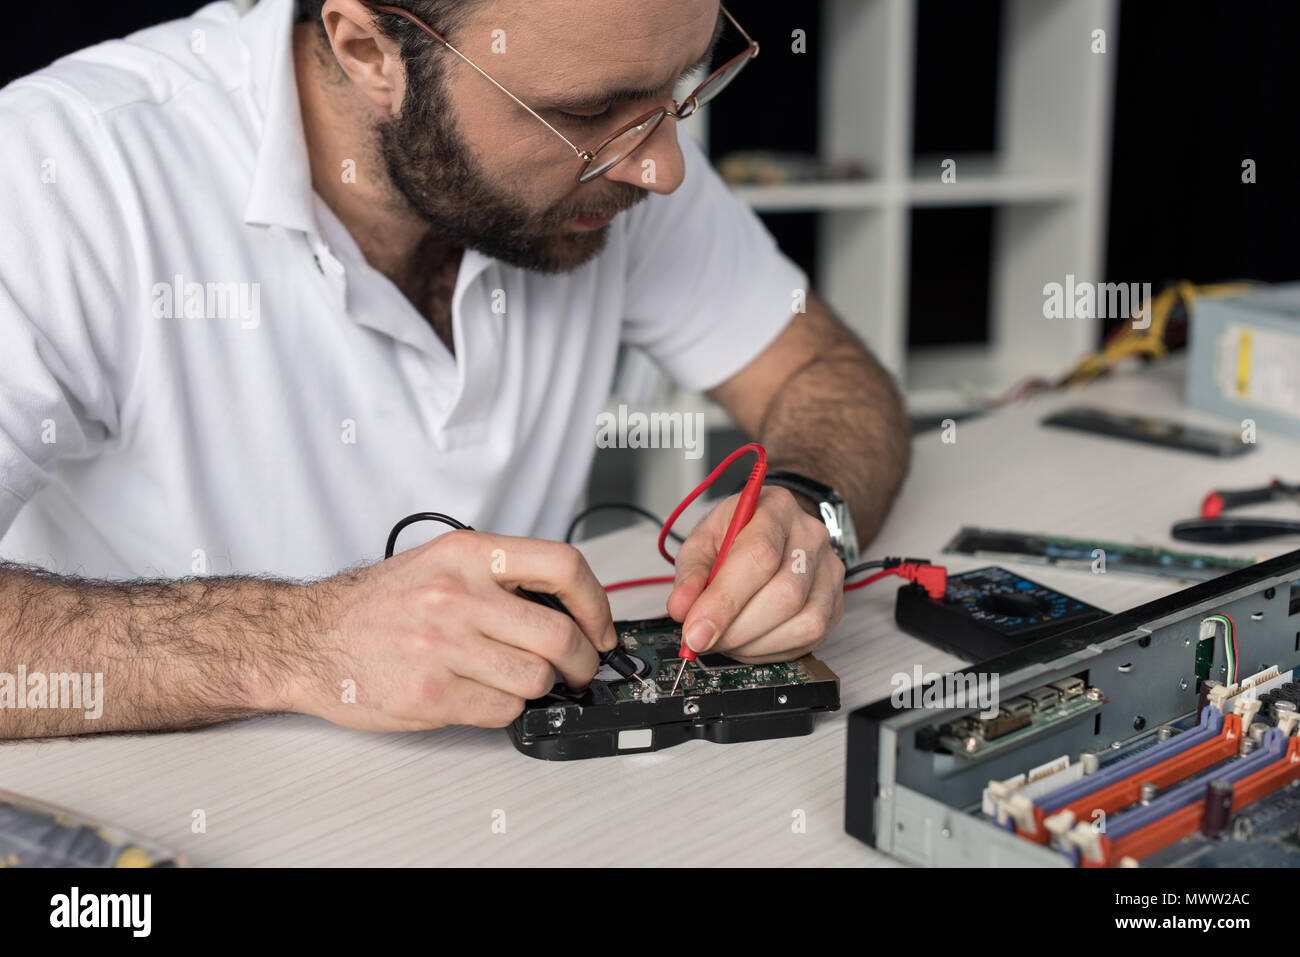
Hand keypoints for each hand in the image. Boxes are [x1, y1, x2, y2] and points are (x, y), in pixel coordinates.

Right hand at [280, 531, 616, 730]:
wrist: (306, 639)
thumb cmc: (373, 606)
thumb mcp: (439, 563)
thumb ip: (498, 576)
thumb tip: (568, 608)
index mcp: (466, 554)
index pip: (562, 566)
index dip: (595, 603)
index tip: (601, 627)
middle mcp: (457, 595)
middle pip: (559, 634)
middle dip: (584, 661)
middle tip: (581, 669)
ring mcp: (443, 646)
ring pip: (536, 678)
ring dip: (540, 688)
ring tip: (520, 681)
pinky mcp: (431, 694)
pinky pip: (502, 709)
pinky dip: (506, 709)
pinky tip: (485, 696)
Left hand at [666, 486, 844, 662]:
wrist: (776, 530)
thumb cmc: (738, 533)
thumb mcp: (704, 540)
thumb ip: (690, 573)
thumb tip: (681, 608)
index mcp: (776, 509)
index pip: (758, 556)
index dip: (724, 601)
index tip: (695, 631)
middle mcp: (811, 537)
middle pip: (784, 595)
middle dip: (735, 629)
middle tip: (702, 639)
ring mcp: (830, 571)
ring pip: (802, 622)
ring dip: (753, 643)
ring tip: (725, 637)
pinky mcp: (836, 603)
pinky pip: (810, 639)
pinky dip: (771, 649)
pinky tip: (749, 640)